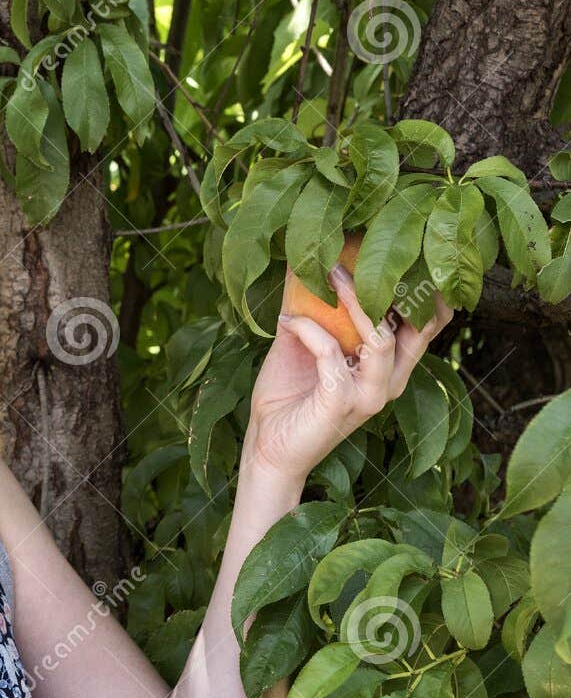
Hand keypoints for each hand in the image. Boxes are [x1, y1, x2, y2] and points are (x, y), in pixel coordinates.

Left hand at [247, 261, 453, 482]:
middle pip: (421, 324)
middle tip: (359, 254)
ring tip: (328, 273)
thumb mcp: (309, 346)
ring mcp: (370, 395)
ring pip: (381, 337)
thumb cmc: (289, 397)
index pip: (428, 321)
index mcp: (391, 365)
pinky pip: (331, 353)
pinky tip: (286, 321)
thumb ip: (319, 312)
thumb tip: (309, 259)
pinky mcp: (342, 404)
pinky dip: (308, 329)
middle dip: (396, 283)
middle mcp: (390, 381)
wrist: (268, 448)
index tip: (392, 249)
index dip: (423, 284)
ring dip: (354, 300)